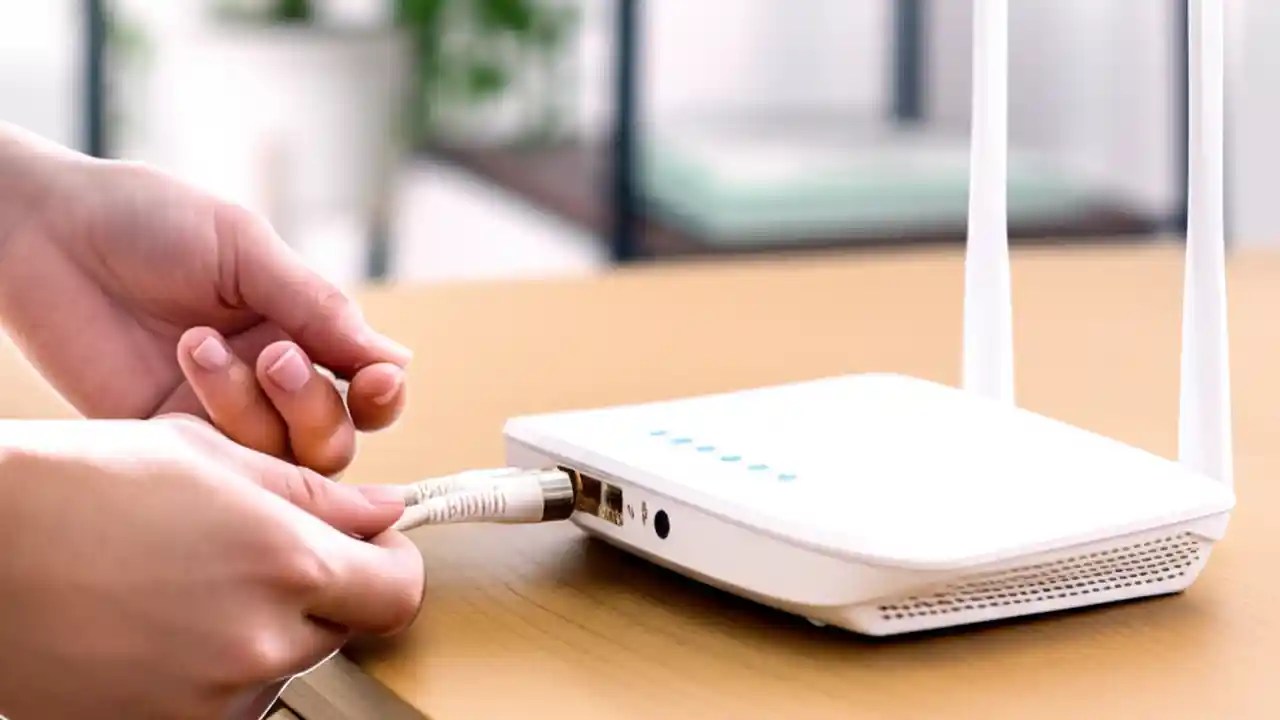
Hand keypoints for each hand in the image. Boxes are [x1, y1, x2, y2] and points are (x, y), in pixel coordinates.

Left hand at [0, 126, 409, 474]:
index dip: (380, 393)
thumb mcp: (246, 250)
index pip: (366, 387)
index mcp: (299, 330)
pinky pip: (218, 465)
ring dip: (254, 406)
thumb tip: (398, 361)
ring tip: (198, 343)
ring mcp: (218, 417)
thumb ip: (317, 307)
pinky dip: (213, 419)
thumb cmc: (149, 221)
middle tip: (274, 356)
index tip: (375, 379)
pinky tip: (183, 359)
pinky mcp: (167, 441)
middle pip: (332, 439)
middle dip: (315, 406)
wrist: (42, 232)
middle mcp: (269, 383)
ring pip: (279, 459)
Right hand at [0, 416, 423, 719]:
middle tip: (263, 552)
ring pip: (282, 664)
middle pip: (343, 628)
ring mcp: (210, 697)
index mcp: (287, 563)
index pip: (398, 589)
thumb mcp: (209, 457)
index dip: (391, 561)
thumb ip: (314, 492)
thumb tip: (380, 509)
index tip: (372, 546)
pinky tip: (162, 624)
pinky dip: (212, 668)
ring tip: (192, 584)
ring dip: (263, 630)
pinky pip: (223, 700)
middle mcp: (260, 641)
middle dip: (323, 590)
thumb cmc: (72, 489)